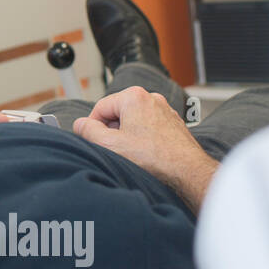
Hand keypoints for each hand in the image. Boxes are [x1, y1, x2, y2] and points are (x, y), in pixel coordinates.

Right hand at [73, 86, 217, 212]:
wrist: (188, 171)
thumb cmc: (154, 158)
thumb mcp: (110, 144)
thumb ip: (88, 131)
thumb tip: (80, 125)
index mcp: (134, 96)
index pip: (100, 107)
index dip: (93, 126)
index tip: (95, 142)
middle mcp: (151, 98)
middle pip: (117, 113)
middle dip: (112, 131)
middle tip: (114, 151)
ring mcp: (165, 110)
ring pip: (134, 121)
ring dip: (127, 137)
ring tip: (132, 155)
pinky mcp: (174, 124)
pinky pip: (149, 128)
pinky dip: (143, 140)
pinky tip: (146, 156)